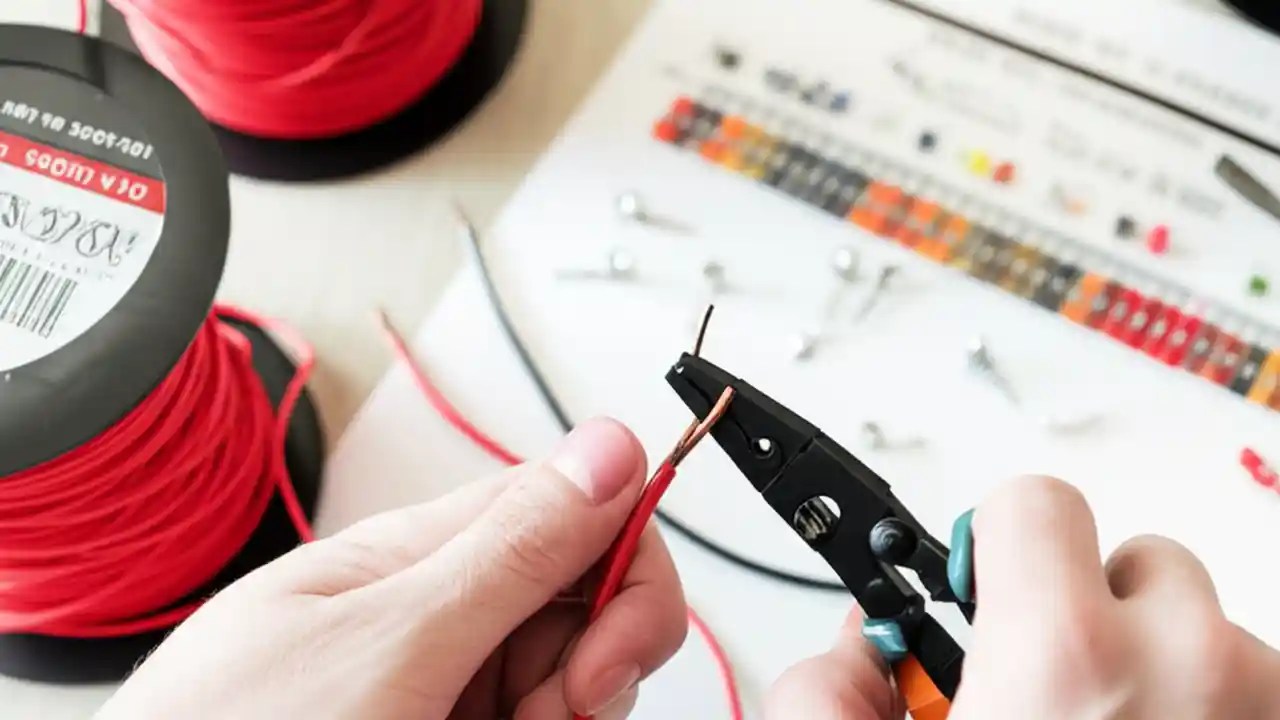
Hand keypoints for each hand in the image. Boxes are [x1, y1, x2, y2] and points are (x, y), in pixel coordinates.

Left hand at [96, 418, 686, 719]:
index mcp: (421, 553)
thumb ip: (506, 551)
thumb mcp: (386, 644)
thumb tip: (609, 447)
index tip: (612, 649)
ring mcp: (446, 683)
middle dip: (598, 664)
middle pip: (587, 603)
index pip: (575, 509)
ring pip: (573, 681)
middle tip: (556, 716)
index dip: (623, 568)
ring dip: (563, 716)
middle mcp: (443, 611)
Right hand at [765, 475, 1279, 718]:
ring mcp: (1258, 704)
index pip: (1036, 501)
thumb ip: (824, 692)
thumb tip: (858, 646)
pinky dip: (1210, 712)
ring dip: (1157, 671)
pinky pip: (1253, 686)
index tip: (989, 590)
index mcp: (1065, 656)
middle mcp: (1189, 667)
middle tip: (1051, 695)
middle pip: (1137, 562)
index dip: (999, 544)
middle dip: (1087, 612)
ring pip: (1203, 630)